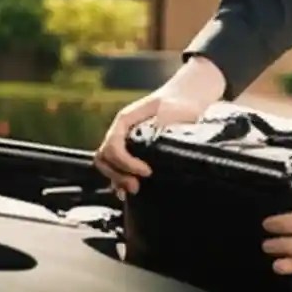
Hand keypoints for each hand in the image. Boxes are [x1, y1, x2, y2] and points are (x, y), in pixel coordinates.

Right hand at [92, 55, 225, 195]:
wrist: (187, 99)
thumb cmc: (179, 103)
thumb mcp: (171, 112)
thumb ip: (160, 129)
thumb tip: (157, 153)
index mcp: (125, 120)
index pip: (114, 146)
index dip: (126, 162)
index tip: (147, 171)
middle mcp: (120, 131)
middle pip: (104, 157)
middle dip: (118, 174)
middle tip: (137, 186)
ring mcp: (123, 141)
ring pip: (106, 164)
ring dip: (117, 179)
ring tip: (133, 189)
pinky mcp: (131, 150)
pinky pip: (115, 166)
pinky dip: (118, 180)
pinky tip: (127, 192)